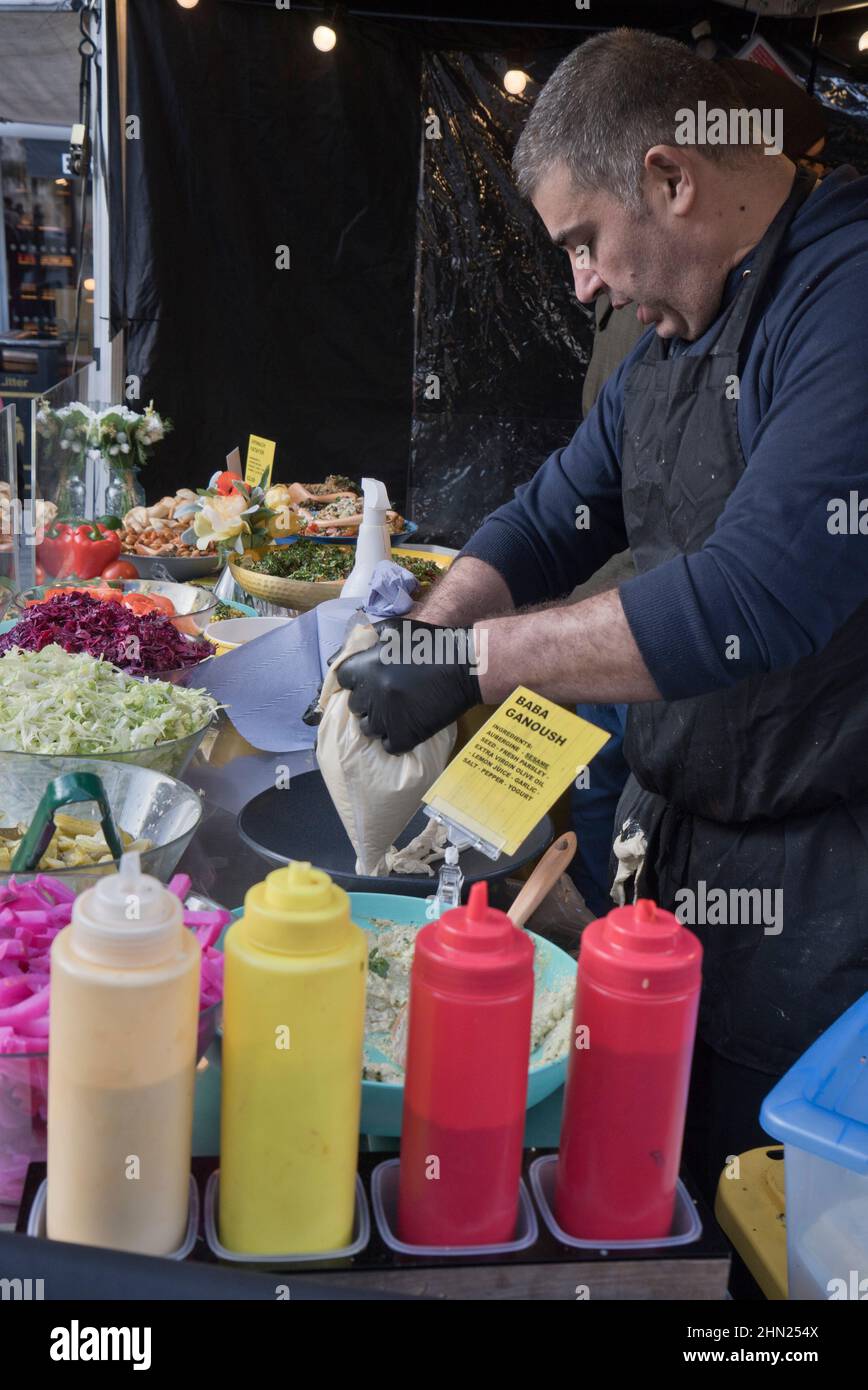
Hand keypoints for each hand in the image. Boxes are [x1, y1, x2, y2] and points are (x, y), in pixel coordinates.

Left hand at [336, 618, 481, 753]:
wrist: (464, 665)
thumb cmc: (431, 643)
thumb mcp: (395, 629)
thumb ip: (367, 639)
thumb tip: (343, 652)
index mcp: (365, 668)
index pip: (342, 680)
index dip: (355, 681)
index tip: (367, 681)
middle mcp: (371, 695)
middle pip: (355, 706)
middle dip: (367, 702)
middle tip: (385, 697)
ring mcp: (386, 718)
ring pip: (368, 729)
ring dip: (379, 723)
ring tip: (395, 715)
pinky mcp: (404, 736)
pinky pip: (388, 745)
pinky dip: (395, 739)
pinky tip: (407, 727)